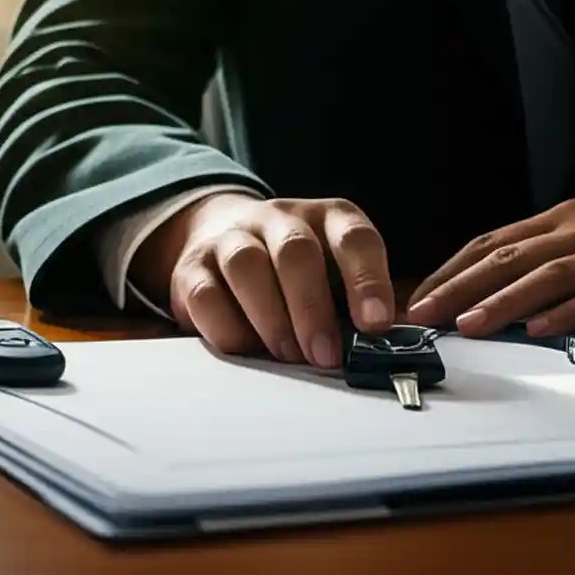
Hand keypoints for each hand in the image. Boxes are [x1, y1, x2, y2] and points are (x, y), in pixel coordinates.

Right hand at [129, 193, 394, 366]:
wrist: (216, 234)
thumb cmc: (291, 272)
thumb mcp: (333, 275)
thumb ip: (356, 306)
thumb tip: (383, 348)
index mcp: (326, 218)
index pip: (354, 238)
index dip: (367, 281)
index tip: (375, 325)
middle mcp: (278, 219)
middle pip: (295, 251)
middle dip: (312, 308)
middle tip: (324, 355)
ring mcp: (230, 239)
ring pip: (246, 265)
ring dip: (271, 317)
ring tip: (287, 355)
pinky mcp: (191, 268)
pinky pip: (205, 295)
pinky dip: (227, 328)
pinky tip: (246, 350)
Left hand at [408, 198, 574, 336]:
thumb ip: (544, 255)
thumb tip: (488, 287)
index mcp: (564, 217)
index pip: (492, 241)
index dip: (452, 270)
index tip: (421, 296)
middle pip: (508, 258)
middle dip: (459, 287)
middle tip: (424, 314)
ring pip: (545, 276)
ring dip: (502, 302)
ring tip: (468, 326)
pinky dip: (566, 313)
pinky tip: (539, 331)